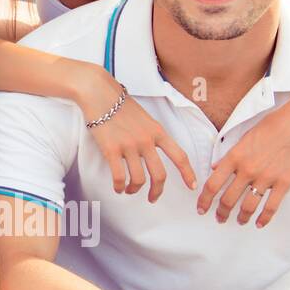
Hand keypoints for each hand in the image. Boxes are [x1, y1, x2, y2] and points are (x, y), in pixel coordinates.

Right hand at [77, 65, 195, 201]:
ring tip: (130, 190)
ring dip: (135, 189)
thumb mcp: (144, 117)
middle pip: (159, 175)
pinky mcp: (111, 149)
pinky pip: (119, 176)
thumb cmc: (119, 103)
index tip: (192, 186)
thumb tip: (154, 150)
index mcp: (158, 131)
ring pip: (139, 179)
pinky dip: (119, 186)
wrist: (98, 92)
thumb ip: (151, 134)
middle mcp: (146, 140)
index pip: (180, 156)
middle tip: (153, 197)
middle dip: (157, 191)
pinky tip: (118, 187)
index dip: (188, 173)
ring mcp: (129, 145)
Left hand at [196, 93, 289, 226]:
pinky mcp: (284, 183)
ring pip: (248, 206)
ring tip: (237, 222)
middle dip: (221, 212)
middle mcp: (247, 170)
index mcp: (234, 157)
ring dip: (240, 217)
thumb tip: (216, 167)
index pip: (213, 184)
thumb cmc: (271, 125)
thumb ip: (229, 155)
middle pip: (228, 199)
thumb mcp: (244, 137)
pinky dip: (264, 218)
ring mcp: (266, 178)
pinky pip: (271, 206)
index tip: (201, 208)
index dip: (204, 199)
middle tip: (218, 218)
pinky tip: (259, 223)